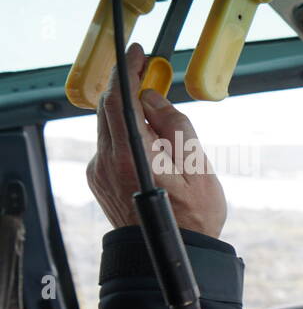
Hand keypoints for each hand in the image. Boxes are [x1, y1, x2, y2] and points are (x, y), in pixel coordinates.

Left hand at [87, 42, 227, 238]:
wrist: (173, 255)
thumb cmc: (194, 217)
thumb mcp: (199, 167)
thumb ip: (175, 126)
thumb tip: (153, 98)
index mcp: (132, 157)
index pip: (119, 100)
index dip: (127, 71)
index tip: (137, 54)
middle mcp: (106, 161)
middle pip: (109, 109)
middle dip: (129, 89)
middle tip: (152, 78)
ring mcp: (98, 171)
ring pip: (109, 126)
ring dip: (130, 114)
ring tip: (161, 122)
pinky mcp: (98, 178)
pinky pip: (110, 144)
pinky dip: (127, 134)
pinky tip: (153, 147)